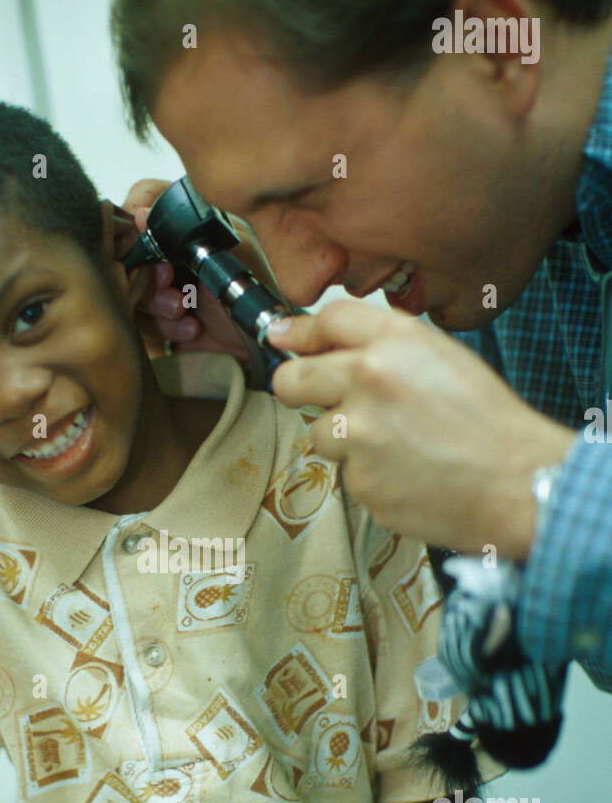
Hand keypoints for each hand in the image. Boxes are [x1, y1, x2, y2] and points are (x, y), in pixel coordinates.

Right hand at [117, 178, 284, 362]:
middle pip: (128, 249)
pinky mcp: (155, 312)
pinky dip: (163, 327)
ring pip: (129, 287)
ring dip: (157, 305)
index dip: (135, 224)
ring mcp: (158, 278)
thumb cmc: (251, 289)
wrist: (258, 335)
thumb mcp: (228, 255)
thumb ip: (187, 233)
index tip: (149, 250)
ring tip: (184, 311)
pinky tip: (190, 328)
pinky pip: (139, 319)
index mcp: (185, 218)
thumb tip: (140, 214)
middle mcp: (166, 244)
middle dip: (149, 278)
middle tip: (173, 289)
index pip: (140, 200)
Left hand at [268, 302, 575, 559]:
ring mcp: (360, 433)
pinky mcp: (360, 480)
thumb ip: (386, 347)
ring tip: (394, 447)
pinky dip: (369, 476)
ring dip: (344, 441)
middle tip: (315, 398)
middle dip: (296, 386)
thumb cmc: (488, 422)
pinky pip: (346, 474)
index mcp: (397, 341)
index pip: (327, 320)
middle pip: (292, 377)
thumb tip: (324, 345)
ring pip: (319, 432)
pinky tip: (406, 474)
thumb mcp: (444, 358)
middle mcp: (370, 379)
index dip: (301, 332)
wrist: (516, 482)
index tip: (285, 339)